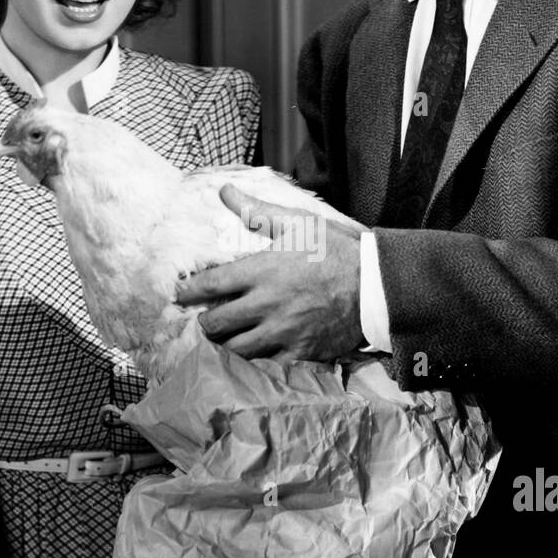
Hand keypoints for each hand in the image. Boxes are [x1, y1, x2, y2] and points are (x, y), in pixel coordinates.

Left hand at [175, 184, 365, 362]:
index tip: (180, 295)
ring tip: (225, 341)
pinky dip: (256, 364)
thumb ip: (257, 211)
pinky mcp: (300, 352)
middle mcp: (265, 304)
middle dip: (205, 323)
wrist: (377, 284)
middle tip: (205, 320)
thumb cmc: (337, 249)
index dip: (187, 292)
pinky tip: (253, 359)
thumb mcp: (297, 223)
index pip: (209, 285)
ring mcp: (282, 332)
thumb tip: (225, 191)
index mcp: (261, 270)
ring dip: (225, 346)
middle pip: (215, 323)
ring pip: (235, 350)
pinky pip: (267, 366)